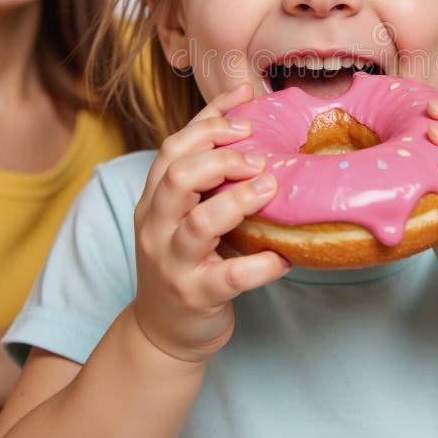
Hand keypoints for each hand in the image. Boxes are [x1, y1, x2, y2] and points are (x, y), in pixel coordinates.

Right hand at [132, 83, 289, 364]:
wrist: (164, 330)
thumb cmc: (184, 257)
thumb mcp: (182, 212)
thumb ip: (206, 173)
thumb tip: (244, 115)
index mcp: (154, 199)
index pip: (173, 147)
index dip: (209, 121)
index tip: (246, 107)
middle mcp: (156, 226)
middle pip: (177, 175)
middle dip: (221, 157)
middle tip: (259, 158)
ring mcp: (173, 263)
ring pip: (199, 222)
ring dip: (240, 200)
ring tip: (271, 190)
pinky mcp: (196, 295)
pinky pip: (232, 277)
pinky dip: (262, 264)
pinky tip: (283, 256)